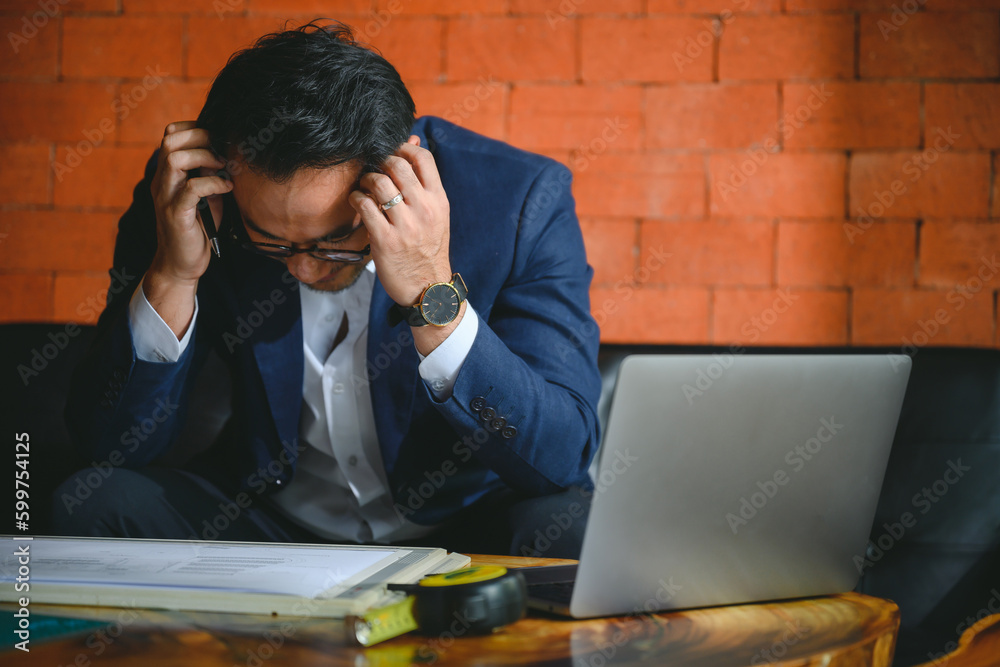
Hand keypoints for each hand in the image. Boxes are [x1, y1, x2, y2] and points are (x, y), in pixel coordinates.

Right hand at [148, 121, 232, 285]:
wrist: (181, 265)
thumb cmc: (198, 230)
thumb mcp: (206, 197)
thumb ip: (210, 175)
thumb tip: (227, 155)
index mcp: (167, 174)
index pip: (170, 135)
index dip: (194, 128)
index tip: (216, 139)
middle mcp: (162, 182)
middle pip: (170, 140)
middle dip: (200, 137)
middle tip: (221, 150)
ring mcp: (166, 197)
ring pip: (174, 159)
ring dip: (204, 157)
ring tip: (223, 166)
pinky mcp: (176, 214)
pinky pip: (192, 189)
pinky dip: (213, 183)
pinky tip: (227, 188)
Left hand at [348, 136, 452, 306]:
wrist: (428, 289)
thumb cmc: (428, 250)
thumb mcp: (436, 216)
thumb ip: (424, 185)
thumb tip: (414, 146)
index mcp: (438, 201)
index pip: (424, 159)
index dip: (404, 148)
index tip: (392, 152)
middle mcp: (424, 210)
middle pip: (398, 166)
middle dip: (381, 162)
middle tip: (374, 169)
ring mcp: (405, 226)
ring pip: (379, 183)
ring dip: (365, 180)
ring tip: (364, 187)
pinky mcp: (386, 240)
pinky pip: (365, 207)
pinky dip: (356, 199)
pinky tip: (358, 203)